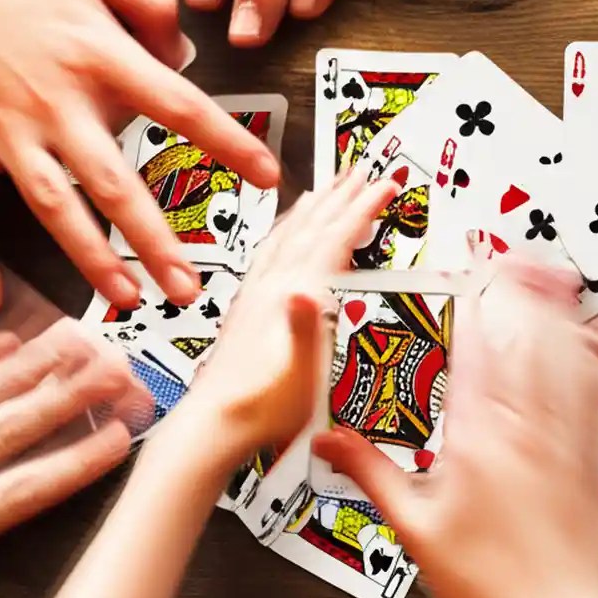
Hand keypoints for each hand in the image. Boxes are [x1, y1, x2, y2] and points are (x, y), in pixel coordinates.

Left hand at [51, 171, 396, 597]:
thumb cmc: (260, 411)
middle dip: (340, 195)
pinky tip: (286, 238)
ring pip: (290, 237)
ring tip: (326, 188)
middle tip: (361, 169)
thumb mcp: (299, 375)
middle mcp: (272, 289)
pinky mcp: (247, 311)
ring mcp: (257, 297)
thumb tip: (310, 289)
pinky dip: (285, 234)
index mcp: (291, 298)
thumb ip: (304, 327)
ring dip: (313, 209)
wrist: (212, 428)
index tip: (385, 182)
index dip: (362, 208)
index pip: (334, 239)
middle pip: (312, 228)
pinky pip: (271, 255)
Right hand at [313, 261, 597, 597]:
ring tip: (561, 275)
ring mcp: (571, 440)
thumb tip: (332, 443)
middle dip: (525, 289)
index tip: (470, 264)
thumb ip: (372, 475)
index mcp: (482, 436)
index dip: (475, 296)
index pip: (477, 346)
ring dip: (566, 312)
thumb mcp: (415, 527)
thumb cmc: (494, 581)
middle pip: (532, 337)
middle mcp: (532, 428)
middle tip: (520, 251)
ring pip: (573, 358)